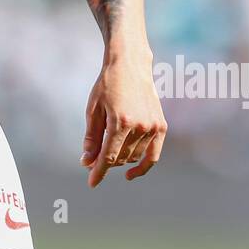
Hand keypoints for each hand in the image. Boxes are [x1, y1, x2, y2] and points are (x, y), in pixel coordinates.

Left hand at [81, 55, 165, 186]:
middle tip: (93, 159)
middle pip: (120, 158)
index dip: (98, 172)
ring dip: (120, 159)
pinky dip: (143, 166)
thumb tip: (86, 162)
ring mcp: (152, 127)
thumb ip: (91, 138)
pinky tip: (130, 173)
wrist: (130, 65)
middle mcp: (139, 126)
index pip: (108, 157)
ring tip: (108, 147)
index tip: (91, 184)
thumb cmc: (107, 85)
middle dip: (105, 162)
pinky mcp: (161, 126)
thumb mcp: (93, 109)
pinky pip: (153, 155)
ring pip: (133, 157)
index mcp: (120, 122)